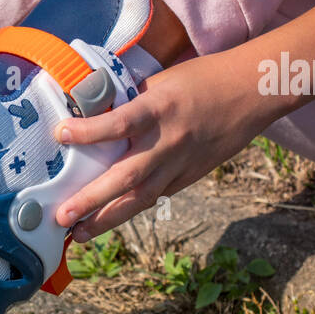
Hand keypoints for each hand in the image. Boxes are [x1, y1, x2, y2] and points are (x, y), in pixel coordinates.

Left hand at [52, 51, 281, 240]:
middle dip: (92, 200)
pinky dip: (129, 209)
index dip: (90, 131)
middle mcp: (169, 142)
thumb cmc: (204, 79)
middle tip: (61, 216)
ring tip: (77, 234)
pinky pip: (155, 197)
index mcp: (160, 108)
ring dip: (107, 219)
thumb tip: (91, 110)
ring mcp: (181, 164)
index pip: (120, 123)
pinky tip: (105, 221)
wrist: (254, 92)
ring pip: (141, 199)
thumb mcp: (161, 80)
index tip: (60, 134)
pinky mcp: (189, 177)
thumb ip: (129, 99)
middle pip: (127, 177)